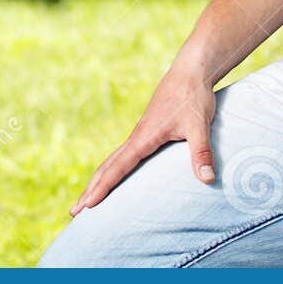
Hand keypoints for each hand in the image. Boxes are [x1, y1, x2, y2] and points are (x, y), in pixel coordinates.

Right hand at [70, 66, 215, 214]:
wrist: (191, 71)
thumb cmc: (193, 96)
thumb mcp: (199, 125)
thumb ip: (201, 152)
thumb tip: (208, 180)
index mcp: (144, 136)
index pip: (118, 167)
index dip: (102, 187)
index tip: (87, 204)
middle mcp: (137, 136)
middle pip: (107, 166)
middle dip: (91, 189)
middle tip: (74, 212)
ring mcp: (140, 133)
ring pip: (112, 160)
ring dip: (98, 180)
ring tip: (86, 199)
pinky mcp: (147, 131)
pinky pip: (123, 155)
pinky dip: (111, 169)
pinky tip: (114, 176)